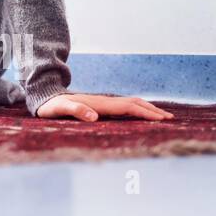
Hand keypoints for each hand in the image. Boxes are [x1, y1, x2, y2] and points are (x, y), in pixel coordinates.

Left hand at [37, 92, 173, 121]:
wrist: (45, 96)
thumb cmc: (51, 106)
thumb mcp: (59, 109)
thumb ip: (75, 111)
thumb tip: (93, 116)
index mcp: (100, 104)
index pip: (128, 107)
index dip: (145, 113)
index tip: (161, 119)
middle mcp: (104, 101)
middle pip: (134, 103)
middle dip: (152, 110)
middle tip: (170, 118)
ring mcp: (103, 103)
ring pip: (130, 103)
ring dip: (147, 108)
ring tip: (161, 116)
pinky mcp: (100, 106)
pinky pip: (124, 107)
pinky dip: (137, 109)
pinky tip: (140, 115)